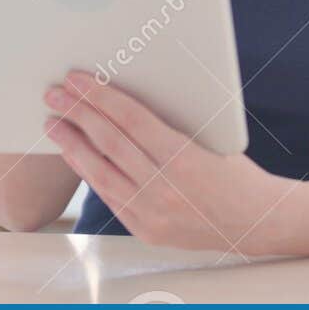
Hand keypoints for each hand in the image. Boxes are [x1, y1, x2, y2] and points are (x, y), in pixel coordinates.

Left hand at [43, 70, 278, 251]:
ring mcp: (152, 214)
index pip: (130, 119)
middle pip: (109, 143)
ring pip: (100, 174)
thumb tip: (120, 97)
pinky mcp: (146, 230)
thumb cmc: (233, 170)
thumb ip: (165, 124)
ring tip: (52, 123)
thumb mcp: (207, 138)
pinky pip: (110, 197)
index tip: (77, 79)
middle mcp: (164, 188)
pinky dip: (89, 173)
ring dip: (72, 145)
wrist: (256, 221)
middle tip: (54, 94)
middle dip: (77, 114)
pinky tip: (74, 154)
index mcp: (183, 157)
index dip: (100, 96)